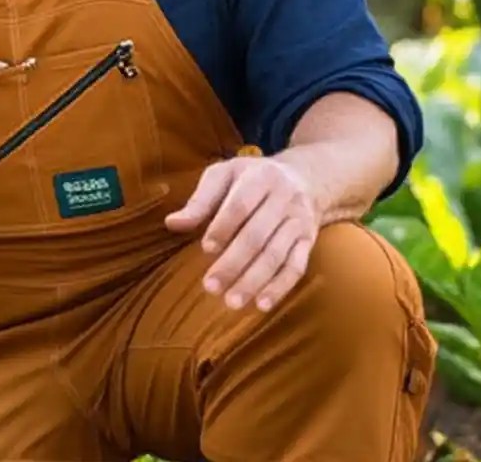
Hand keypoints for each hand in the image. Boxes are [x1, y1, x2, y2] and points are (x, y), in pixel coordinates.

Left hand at [164, 155, 320, 312]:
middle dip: (234, 263)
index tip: (206, 249)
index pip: (241, 205)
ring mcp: (299, 222)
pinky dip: (280, 287)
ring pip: (276, 255)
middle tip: (210, 287)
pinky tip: (262, 305)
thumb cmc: (252, 178)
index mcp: (260, 177)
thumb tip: (172, 223)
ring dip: (254, 281)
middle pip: (258, 235)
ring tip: (232, 302)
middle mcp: (284, 198)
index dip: (224, 227)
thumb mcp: (224, 175)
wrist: (307, 177)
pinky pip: (296, 267)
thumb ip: (200, 200)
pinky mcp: (308, 241)